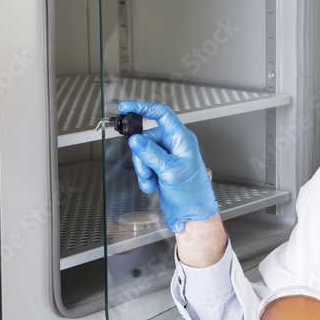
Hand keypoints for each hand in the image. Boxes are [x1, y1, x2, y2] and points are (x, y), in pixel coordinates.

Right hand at [116, 101, 218, 232]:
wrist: (191, 212)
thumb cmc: (192, 192)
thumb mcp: (170, 170)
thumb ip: (151, 154)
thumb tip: (136, 139)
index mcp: (182, 138)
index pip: (162, 115)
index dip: (143, 108)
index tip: (126, 107)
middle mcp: (174, 144)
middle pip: (146, 138)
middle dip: (142, 156)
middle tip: (147, 171)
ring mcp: (166, 155)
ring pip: (142, 153)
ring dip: (143, 169)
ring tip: (151, 181)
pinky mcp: (160, 166)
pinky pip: (144, 164)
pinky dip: (144, 176)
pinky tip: (152, 185)